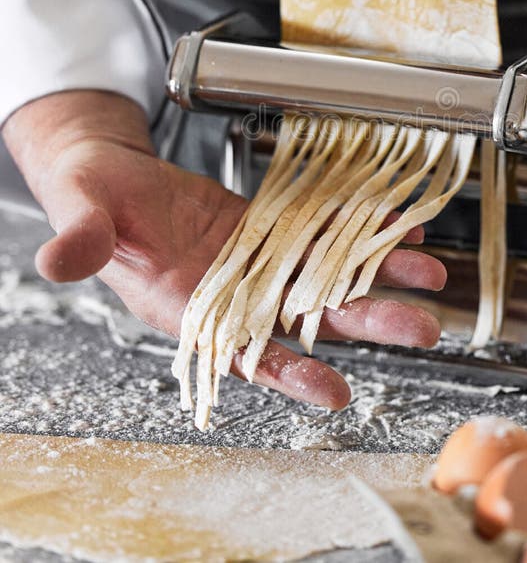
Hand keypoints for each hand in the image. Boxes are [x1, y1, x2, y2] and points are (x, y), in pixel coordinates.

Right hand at [3, 91, 446, 409]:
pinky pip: (323, 230)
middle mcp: (235, 290)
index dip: (287, 372)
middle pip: (308, 315)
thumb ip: (82, 239)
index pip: (242, 350)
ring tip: (429, 274)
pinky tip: (398, 228)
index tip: (336, 391)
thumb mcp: (83, 212)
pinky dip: (361, 228)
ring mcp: (259, 258)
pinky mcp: (272, 226)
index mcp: (188, 304)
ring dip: (379, 275)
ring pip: (328, 273)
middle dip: (367, 321)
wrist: (116, 175)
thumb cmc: (94, 199)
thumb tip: (57, 261)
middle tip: (424, 329)